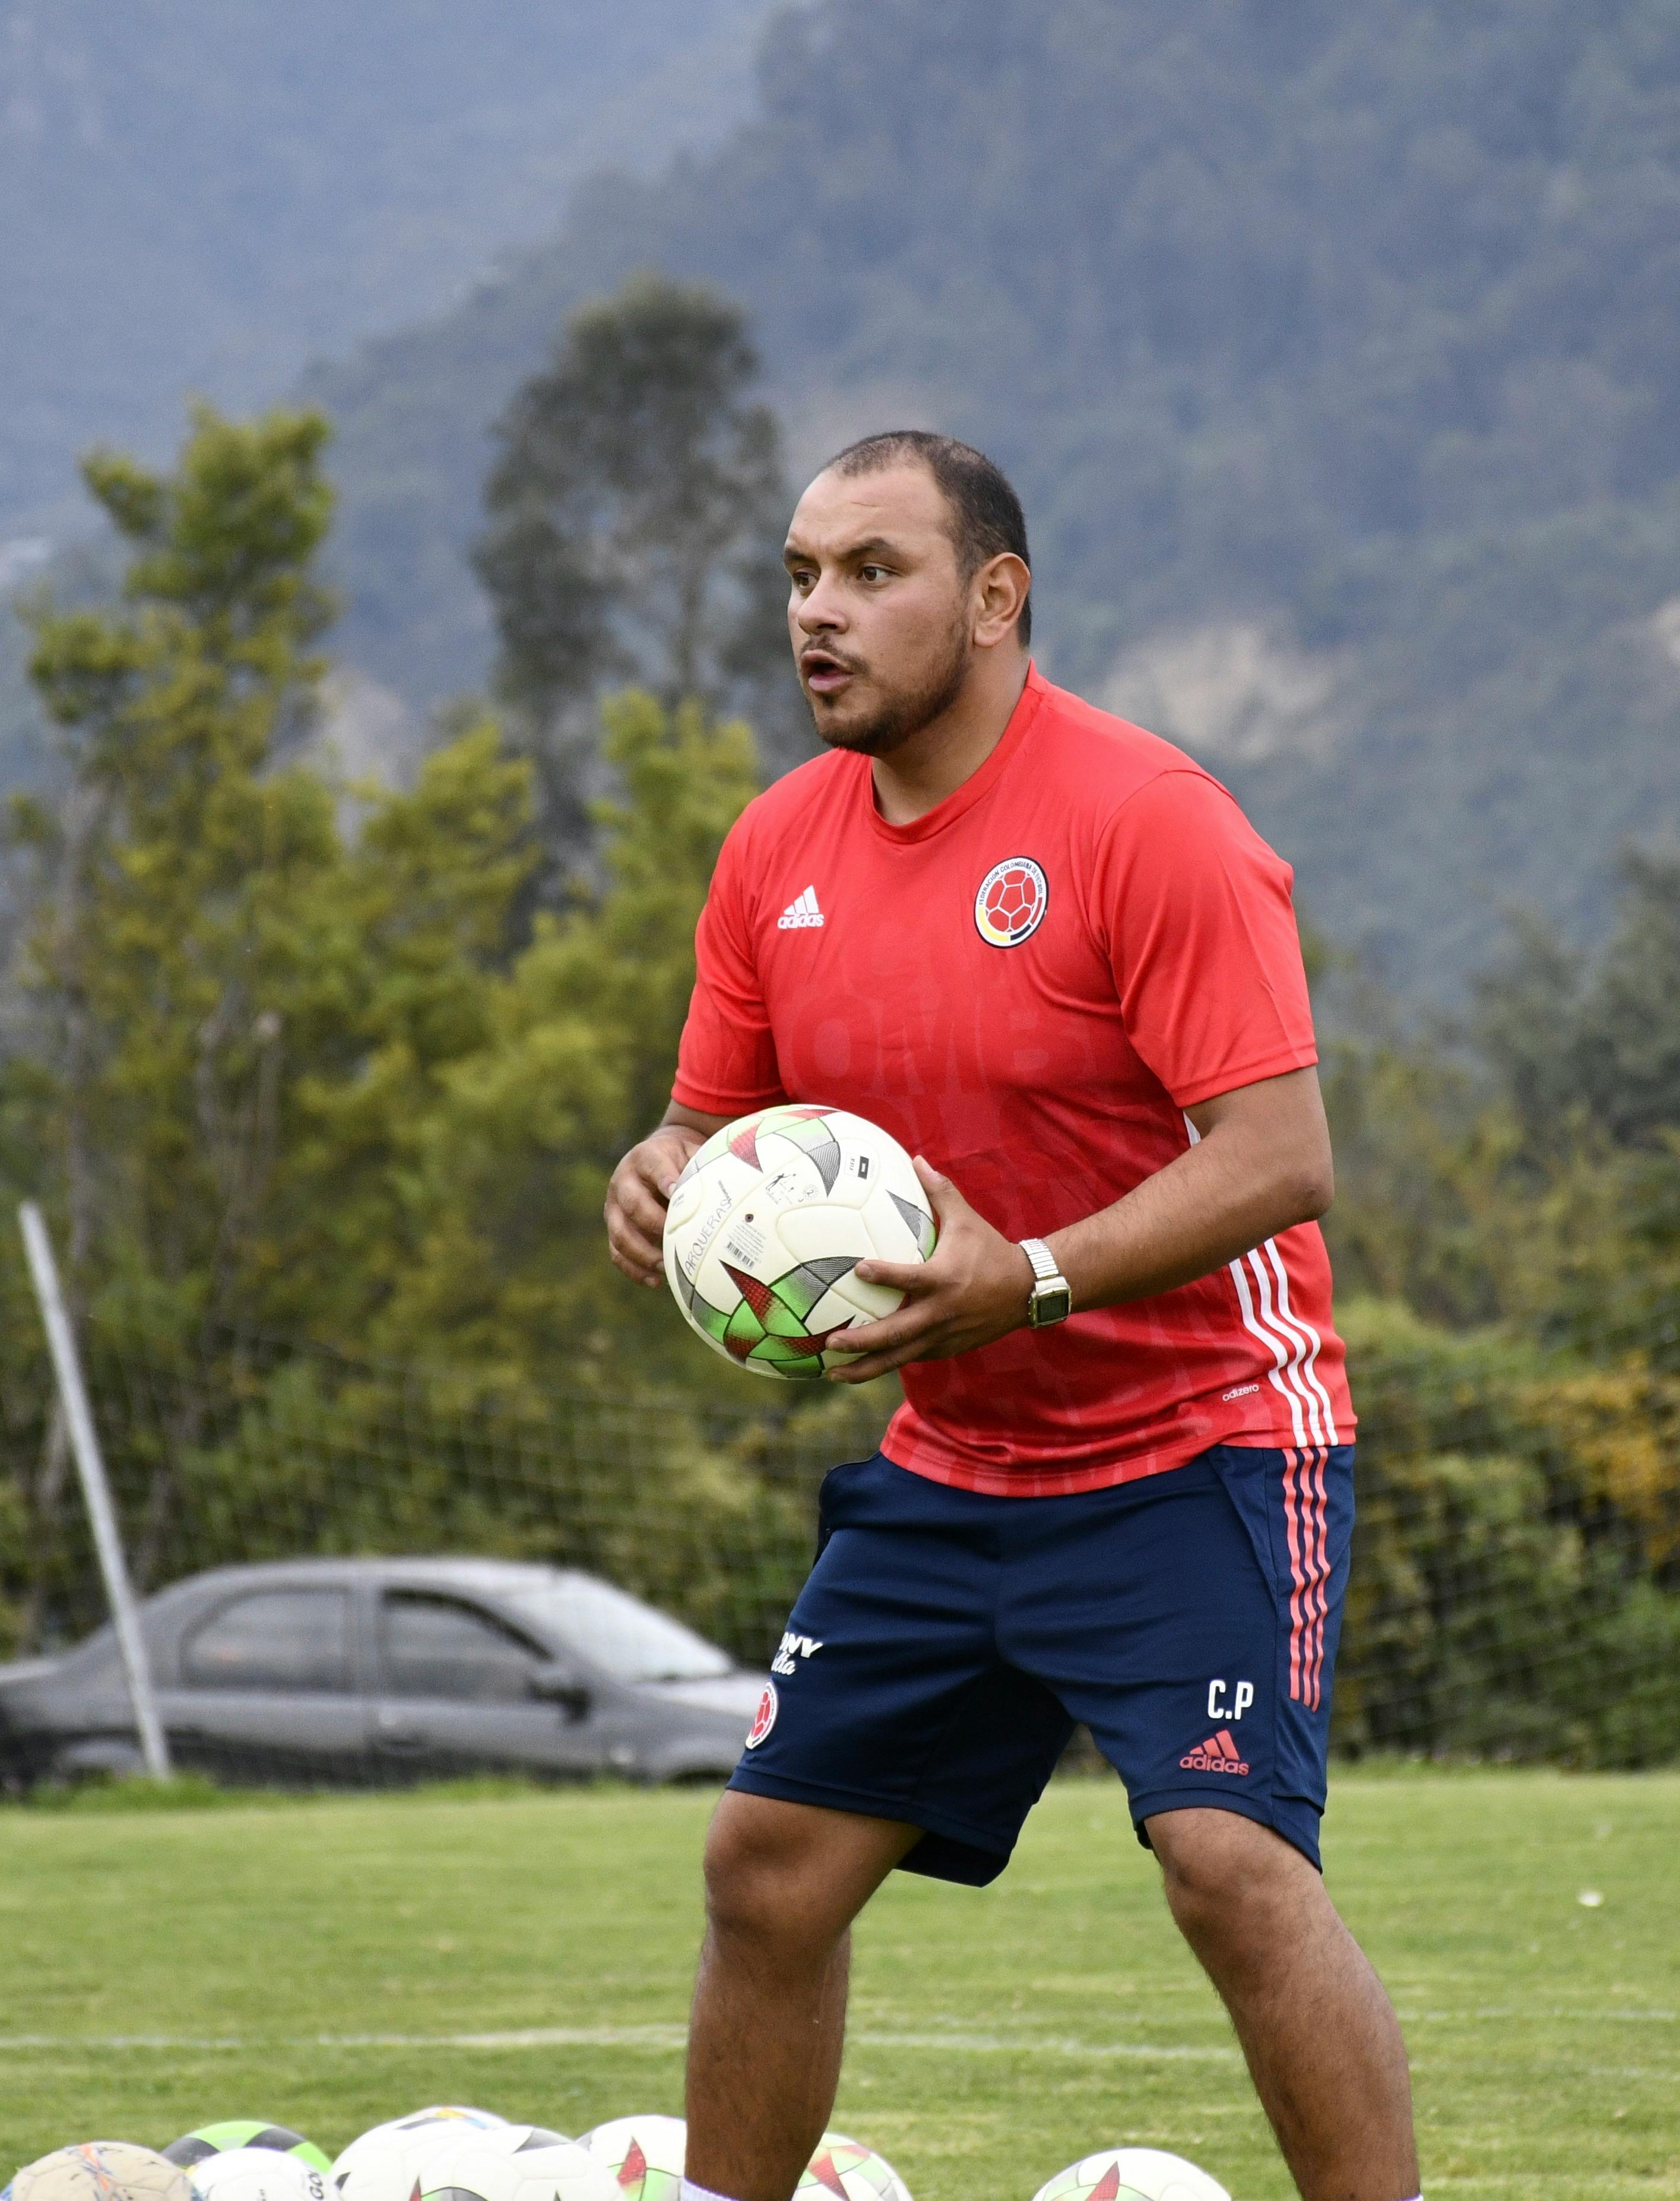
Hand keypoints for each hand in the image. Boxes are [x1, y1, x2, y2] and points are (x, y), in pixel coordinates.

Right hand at [606, 1124, 706, 1285]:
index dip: (664, 1180)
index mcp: (646, 1157)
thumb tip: (730, 1190)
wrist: (658, 1157)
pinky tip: (656, 1281)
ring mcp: (615, 1205)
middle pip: (632, 1204)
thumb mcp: (693, 1154)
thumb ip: (703, 1168)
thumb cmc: (684, 1159)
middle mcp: (624, 1180)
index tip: (676, 1194)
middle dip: (653, 1224)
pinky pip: (617, 1252)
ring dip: (642, 1253)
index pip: (654, 1166)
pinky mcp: (615, 1227)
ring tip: (665, 1267)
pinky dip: (634, 1269)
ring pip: (619, 1233)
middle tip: (676, 1239)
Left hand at [825, 1158, 1035, 1382]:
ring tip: (832, 1372)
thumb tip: (917, 1158)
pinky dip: (887, 1363)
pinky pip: (912, 1357)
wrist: (1028, 1291)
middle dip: (861, 1341)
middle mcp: (941, 1313)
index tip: (857, 1269)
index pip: (910, 1278)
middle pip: (896, 1334)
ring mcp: (944, 1336)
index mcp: (944, 1279)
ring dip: (865, 1367)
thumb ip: (939, 1191)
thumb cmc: (991, 1250)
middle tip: (829, 1342)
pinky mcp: (947, 1349)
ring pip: (900, 1357)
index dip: (884, 1275)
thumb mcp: (966, 1219)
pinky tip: (859, 1368)